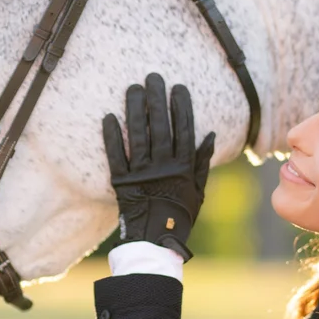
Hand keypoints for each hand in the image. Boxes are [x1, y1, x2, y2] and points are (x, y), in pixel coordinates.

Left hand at [102, 73, 215, 260]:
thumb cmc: (179, 215)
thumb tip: (210, 134)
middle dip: (157, 99)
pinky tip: (109, 117)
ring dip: (135, 110)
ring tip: (133, 88)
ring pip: (139, 136)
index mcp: (184, 168)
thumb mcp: (198, 190)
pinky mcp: (122, 182)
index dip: (181, 107)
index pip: (184, 130)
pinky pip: (116, 156)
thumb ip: (202, 162)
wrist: (156, 242)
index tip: (178, 87)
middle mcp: (164, 167)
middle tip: (153, 77)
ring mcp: (142, 174)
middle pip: (161, 126)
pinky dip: (112, 137)